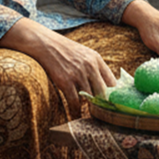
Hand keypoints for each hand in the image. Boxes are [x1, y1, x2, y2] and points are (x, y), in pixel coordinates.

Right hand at [2, 19, 116, 113]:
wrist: (45, 44)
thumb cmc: (64, 50)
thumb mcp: (84, 54)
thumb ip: (95, 67)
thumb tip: (105, 85)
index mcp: (97, 59)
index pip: (112, 82)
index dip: (113, 95)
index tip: (112, 103)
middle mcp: (90, 67)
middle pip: (103, 93)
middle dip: (101, 103)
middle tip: (99, 112)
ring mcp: (78, 74)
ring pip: (89, 98)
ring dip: (86, 106)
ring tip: (86, 112)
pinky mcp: (66, 82)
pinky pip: (74, 102)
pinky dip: (75, 111)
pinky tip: (75, 114)